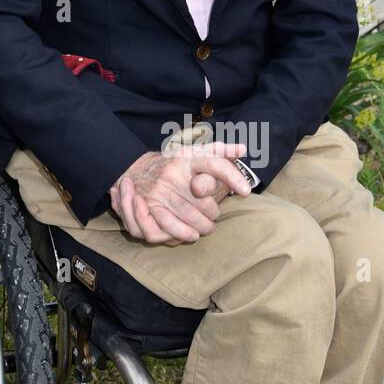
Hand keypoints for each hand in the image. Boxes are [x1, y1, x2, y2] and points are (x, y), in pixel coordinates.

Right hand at [109, 141, 250, 243]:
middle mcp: (174, 172)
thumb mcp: (196, 152)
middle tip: (214, 216)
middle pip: (204, 201)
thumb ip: (220, 151)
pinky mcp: (149, 206)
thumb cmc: (176, 164)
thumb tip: (243, 148)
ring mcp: (160, 190)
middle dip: (213, 213)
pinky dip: (183, 234)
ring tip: (206, 227)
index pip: (214, 164)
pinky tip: (191, 235)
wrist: (138, 170)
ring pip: (190, 217)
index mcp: (188, 157)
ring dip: (202, 227)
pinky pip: (169, 227)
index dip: (232, 177)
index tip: (246, 191)